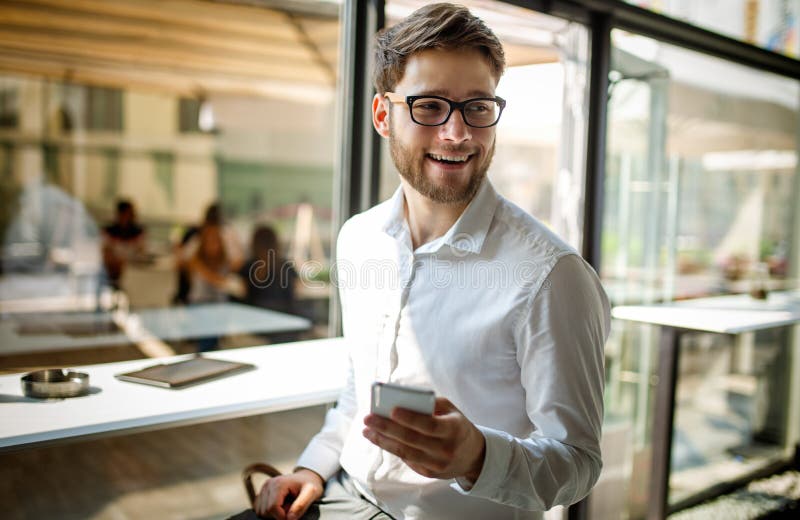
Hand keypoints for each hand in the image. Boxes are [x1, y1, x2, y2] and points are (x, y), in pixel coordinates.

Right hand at [253, 468, 323, 519]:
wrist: (306, 478)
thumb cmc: (309, 484)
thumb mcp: (311, 493)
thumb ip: (301, 505)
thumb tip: (289, 518)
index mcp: (278, 484)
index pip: (272, 508)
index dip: (282, 517)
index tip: (293, 515)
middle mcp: (268, 485)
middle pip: (266, 511)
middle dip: (279, 515)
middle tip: (291, 508)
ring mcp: (263, 489)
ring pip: (261, 512)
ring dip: (274, 514)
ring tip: (286, 506)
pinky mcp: (262, 494)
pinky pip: (260, 510)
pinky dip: (270, 512)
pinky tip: (280, 507)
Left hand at [362, 397, 485, 481]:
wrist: (473, 455)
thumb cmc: (456, 425)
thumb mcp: (451, 410)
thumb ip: (431, 403)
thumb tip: (402, 400)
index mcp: (454, 430)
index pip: (429, 425)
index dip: (410, 418)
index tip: (391, 409)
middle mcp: (446, 449)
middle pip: (412, 440)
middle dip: (387, 428)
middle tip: (368, 419)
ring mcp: (437, 464)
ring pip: (405, 452)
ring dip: (383, 441)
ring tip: (367, 431)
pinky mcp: (429, 473)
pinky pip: (407, 459)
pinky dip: (391, 448)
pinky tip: (379, 439)